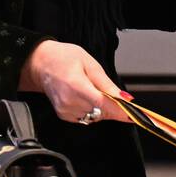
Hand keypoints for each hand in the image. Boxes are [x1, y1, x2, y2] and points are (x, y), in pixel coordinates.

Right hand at [16, 40, 133, 124]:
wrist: (40, 63)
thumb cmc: (63, 58)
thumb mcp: (90, 64)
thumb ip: (107, 84)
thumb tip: (124, 98)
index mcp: (76, 86)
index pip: (104, 104)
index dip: (121, 112)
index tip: (135, 117)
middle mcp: (69, 102)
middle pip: (101, 112)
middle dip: (113, 106)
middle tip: (113, 95)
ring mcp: (65, 111)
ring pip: (95, 116)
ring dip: (101, 107)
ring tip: (92, 90)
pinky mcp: (64, 116)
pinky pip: (86, 117)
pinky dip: (91, 109)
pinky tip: (85, 96)